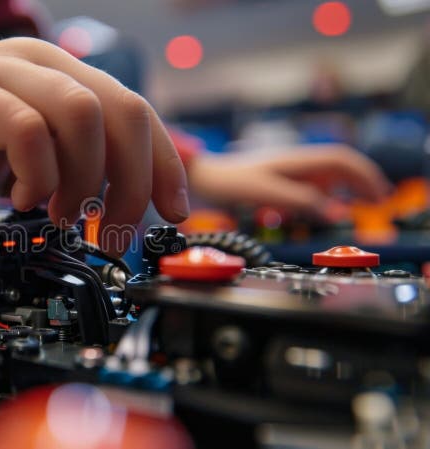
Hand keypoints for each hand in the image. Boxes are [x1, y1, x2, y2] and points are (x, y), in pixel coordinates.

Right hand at [0, 38, 188, 253]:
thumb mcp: (20, 158)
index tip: (172, 214)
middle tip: (112, 232)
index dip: (163, 166)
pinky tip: (21, 199)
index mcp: (61, 78)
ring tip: (61, 215)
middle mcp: (39, 66)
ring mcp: (1, 73)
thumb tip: (115, 207)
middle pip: (122, 112)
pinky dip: (36, 172)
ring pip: (81, 114)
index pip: (137, 114)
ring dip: (84, 180)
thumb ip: (65, 168)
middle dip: (131, 183)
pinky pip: (23, 126)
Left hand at [186, 145, 390, 218]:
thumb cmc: (228, 182)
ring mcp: (288, 170)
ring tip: (363, 203)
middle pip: (340, 164)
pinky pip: (312, 184)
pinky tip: (330, 206)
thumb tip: (331, 211)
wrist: (202, 178)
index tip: (378, 194)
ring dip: (348, 186)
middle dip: (363, 180)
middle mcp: (296, 161)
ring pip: (328, 174)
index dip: (363, 174)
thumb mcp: (264, 193)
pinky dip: (328, 194)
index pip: (341, 160)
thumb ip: (298, 200)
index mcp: (296, 160)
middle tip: (379, 200)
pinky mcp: (279, 180)